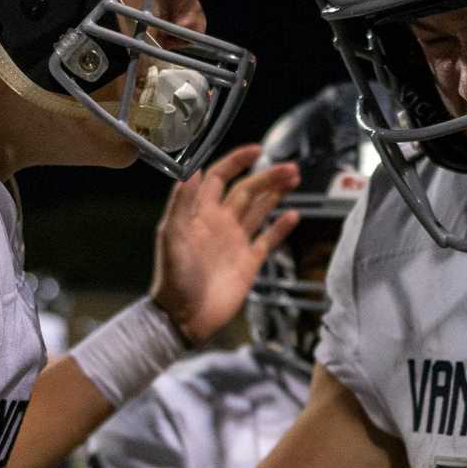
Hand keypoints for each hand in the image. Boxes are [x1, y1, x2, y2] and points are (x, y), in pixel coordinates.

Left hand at [149, 145, 299, 344]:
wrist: (184, 317)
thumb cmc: (173, 278)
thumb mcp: (171, 237)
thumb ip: (181, 203)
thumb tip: (190, 170)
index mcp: (200, 213)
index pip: (219, 177)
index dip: (236, 161)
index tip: (256, 150)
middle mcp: (220, 223)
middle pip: (247, 190)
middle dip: (267, 176)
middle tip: (290, 167)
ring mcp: (235, 242)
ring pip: (260, 209)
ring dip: (276, 193)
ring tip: (295, 178)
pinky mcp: (249, 262)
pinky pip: (268, 239)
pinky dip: (281, 227)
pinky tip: (293, 214)